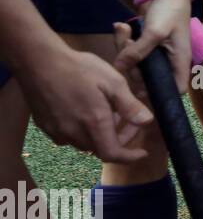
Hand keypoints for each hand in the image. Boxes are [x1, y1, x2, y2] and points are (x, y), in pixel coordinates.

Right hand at [17, 44, 151, 161]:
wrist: (38, 61)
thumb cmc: (79, 68)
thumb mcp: (113, 82)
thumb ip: (130, 105)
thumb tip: (147, 121)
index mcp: (94, 123)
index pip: (112, 154)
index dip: (129, 157)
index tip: (141, 152)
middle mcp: (74, 133)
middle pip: (100, 149)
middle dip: (118, 140)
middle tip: (127, 121)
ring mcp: (56, 131)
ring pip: (84, 144)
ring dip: (100, 135)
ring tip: (108, 114)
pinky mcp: (45, 126)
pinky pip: (68, 137)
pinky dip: (82, 132)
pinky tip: (85, 113)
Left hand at [111, 0, 191, 90]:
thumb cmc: (170, 11)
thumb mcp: (155, 32)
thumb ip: (138, 51)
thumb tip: (119, 68)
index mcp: (179, 62)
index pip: (174, 89)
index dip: (159, 93)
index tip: (139, 85)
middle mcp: (168, 62)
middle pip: (147, 78)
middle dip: (131, 65)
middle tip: (125, 46)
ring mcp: (156, 54)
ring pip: (135, 64)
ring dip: (123, 49)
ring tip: (123, 30)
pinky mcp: (144, 46)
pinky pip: (130, 52)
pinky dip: (123, 41)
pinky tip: (123, 27)